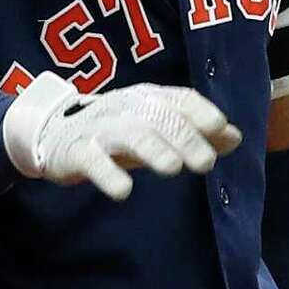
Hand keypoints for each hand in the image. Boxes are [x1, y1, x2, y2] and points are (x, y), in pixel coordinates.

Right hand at [2, 72, 241, 200]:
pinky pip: (92, 159)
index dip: (199, 110)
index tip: (220, 127)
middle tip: (205, 163)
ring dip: (153, 149)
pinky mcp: (76, 151)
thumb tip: (235, 138)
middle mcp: (126, 107)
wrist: (52, 132)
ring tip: (173, 169)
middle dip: (184, 138)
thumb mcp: (157, 127)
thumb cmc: (117, 130)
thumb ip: (196, 131)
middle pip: (159, 118)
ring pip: (129, 134)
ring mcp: (100, 128)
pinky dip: (107, 174)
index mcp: (148, 98)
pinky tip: (123, 191)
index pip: (178, 98)